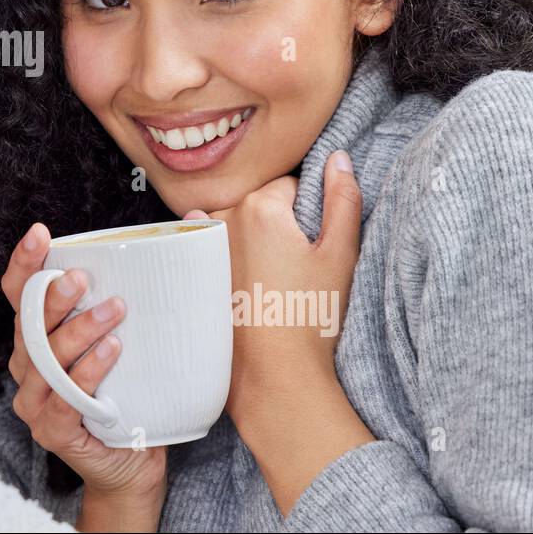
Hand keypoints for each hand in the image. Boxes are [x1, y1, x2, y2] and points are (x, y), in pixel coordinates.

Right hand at [1, 222, 167, 524]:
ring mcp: (36, 402)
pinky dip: (87, 374)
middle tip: (83, 278)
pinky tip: (112, 353)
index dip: (25, 262)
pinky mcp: (52, 433)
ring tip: (114, 311)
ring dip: (78, 331)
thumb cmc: (134, 395)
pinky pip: (64, 400)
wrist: (134, 467)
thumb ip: (153, 283)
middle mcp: (29, 366)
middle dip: (53, 297)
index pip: (21, 293)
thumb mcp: (137, 336)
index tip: (41, 233)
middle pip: (28, 324)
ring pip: (46, 361)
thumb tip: (198, 218)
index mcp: (40, 337)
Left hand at [190, 149, 362, 442]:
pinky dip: (220, 255)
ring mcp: (202, 244)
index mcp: (261, 206)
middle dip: (276, 225)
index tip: (311, 246)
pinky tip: (237, 283)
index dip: (307, 214)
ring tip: (266, 281)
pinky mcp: (190, 270)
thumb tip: (338, 158)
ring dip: (247, 239)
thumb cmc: (309, 316)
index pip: (291, 186)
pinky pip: (207, 246)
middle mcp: (223, 217)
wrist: (272, 375)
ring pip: (232, 223)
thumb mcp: (340, 254)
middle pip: (258, 203)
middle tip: (291, 269)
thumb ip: (342, 200)